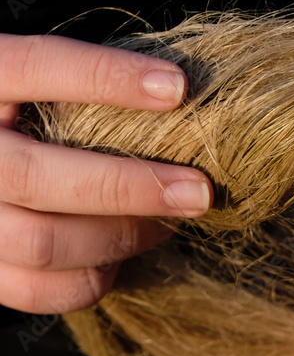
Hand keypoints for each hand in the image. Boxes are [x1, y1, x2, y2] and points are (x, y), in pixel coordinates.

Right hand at [0, 34, 212, 313]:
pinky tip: (121, 253)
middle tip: (200, 190)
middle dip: (131, 187)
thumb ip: (88, 88)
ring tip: (170, 221)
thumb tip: (182, 98)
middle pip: (37, 177)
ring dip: (124, 236)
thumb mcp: (42, 86)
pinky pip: (42, 290)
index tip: (179, 89)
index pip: (34, 66)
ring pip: (43, 242)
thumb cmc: (31, 118)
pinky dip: (95, 275)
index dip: (106, 77)